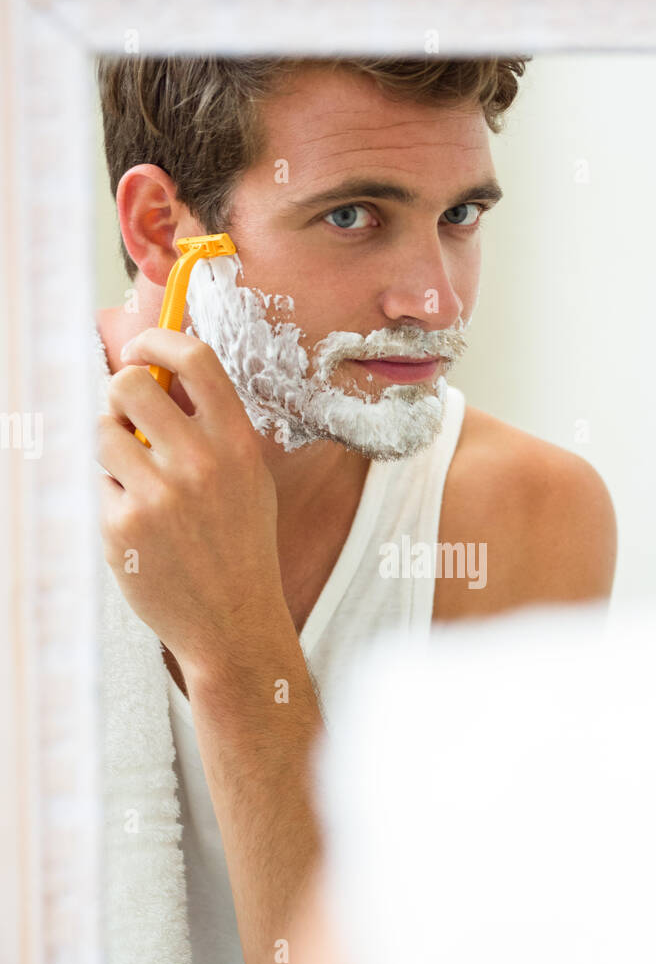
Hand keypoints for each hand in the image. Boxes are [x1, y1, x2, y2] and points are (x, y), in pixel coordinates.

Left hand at [97, 328, 284, 673]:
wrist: (233, 622)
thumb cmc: (239, 547)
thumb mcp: (248, 480)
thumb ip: (213, 429)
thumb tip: (163, 376)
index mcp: (236, 444)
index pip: (195, 359)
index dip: (158, 341)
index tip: (141, 352)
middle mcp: (200, 463)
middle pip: (130, 385)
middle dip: (121, 397)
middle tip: (129, 421)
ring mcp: (159, 496)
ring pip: (104, 432)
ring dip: (113, 448)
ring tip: (138, 481)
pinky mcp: (124, 526)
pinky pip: (100, 483)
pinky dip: (113, 499)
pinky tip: (142, 528)